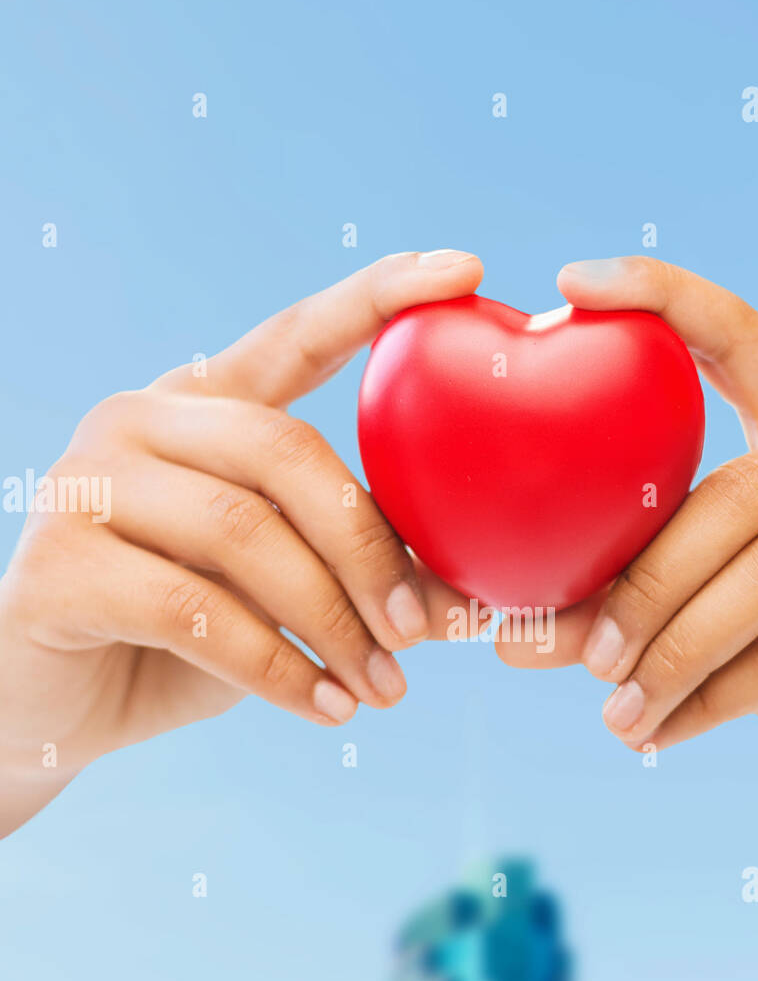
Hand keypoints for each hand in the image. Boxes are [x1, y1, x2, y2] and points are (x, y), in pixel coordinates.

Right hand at [0, 250, 481, 834]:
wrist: (57, 709)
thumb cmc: (185, 640)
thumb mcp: (286, 600)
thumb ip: (366, 582)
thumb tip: (477, 603)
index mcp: (201, 405)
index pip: (294, 336)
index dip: (375, 299)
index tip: (465, 271)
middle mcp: (138, 421)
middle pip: (284, 450)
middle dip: (369, 548)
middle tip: (421, 630)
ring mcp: (87, 484)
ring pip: (243, 532)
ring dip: (332, 621)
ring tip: (384, 689)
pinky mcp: (58, 566)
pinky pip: (195, 612)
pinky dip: (277, 668)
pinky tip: (324, 708)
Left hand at [497, 256, 757, 802]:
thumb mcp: (712, 612)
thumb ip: (624, 604)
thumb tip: (506, 634)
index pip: (744, 336)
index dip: (665, 298)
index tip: (572, 282)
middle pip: (738, 494)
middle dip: (645, 583)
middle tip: (584, 654)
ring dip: (673, 652)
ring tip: (617, 712)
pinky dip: (711, 701)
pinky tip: (661, 733)